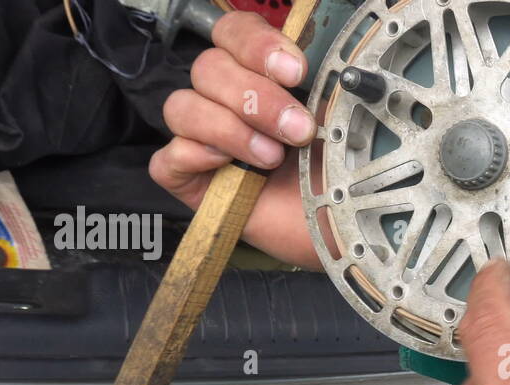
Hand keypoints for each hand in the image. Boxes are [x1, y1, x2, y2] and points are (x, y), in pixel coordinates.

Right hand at [149, 12, 321, 268]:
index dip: (257, 45)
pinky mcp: (189, 181)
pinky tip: (230, 169)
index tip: (296, 73)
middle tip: (298, 131)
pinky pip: (166, 159)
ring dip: (230, 129)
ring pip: (181, 107)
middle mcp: (225, 100)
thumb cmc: (338, 170)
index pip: (232, 32)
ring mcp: (203, 140)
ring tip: (272, 158)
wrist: (343, 228)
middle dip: (256, 98)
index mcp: (258, 74)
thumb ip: (318, 79)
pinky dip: (195, 157)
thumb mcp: (336, 117)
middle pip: (207, 68)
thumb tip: (306, 53)